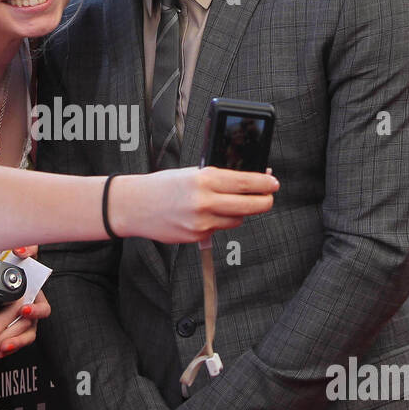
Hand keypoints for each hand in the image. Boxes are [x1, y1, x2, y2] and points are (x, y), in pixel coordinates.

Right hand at [0, 253, 49, 364]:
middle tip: (21, 296)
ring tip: (15, 309)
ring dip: (20, 324)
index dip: (20, 296)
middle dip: (26, 309)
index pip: (17, 310)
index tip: (17, 287)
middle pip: (24, 325)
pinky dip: (11, 336)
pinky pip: (7, 347)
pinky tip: (2, 325)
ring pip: (19, 338)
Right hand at [112, 167, 277, 243]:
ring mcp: (202, 222)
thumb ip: (218, 178)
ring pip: (237, 219)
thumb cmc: (162, 186)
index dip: (265, 184)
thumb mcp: (191, 173)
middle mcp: (205, 201)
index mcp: (205, 179)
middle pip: (251, 206)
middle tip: (268, 198)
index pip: (247, 182)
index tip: (273, 183)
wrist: (135, 206)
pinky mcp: (198, 236)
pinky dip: (219, 222)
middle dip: (264, 202)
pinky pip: (219, 229)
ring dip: (240, 212)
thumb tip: (246, 181)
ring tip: (228, 203)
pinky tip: (205, 214)